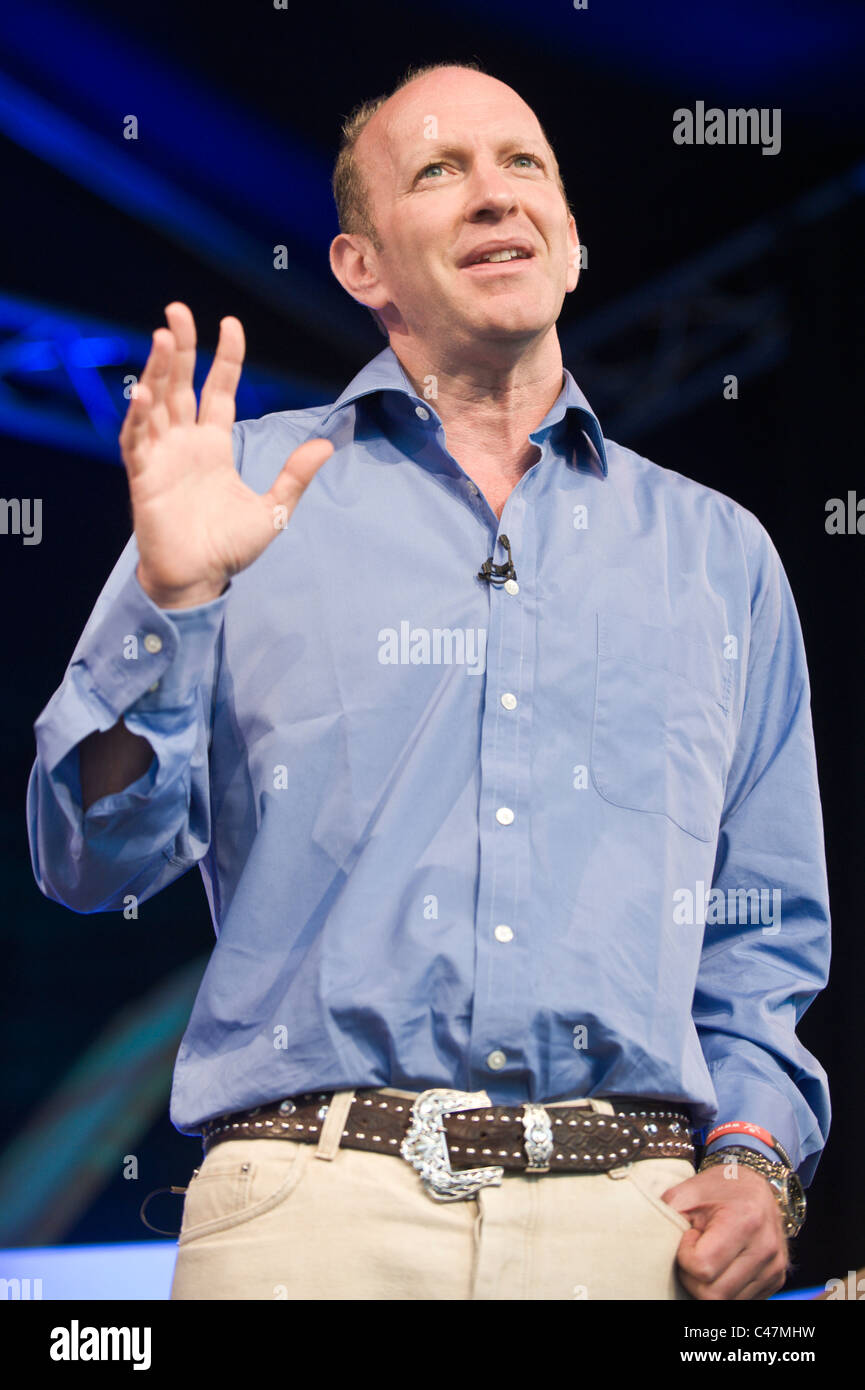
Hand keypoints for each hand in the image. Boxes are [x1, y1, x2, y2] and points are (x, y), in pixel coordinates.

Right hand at [119, 302, 333, 607]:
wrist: (199, 580)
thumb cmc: (230, 547)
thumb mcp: (273, 508)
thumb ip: (295, 475)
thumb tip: (327, 443)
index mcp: (214, 445)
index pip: (217, 390)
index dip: (224, 358)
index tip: (230, 324)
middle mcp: (185, 443)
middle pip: (181, 384)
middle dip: (181, 347)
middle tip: (177, 310)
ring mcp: (162, 457)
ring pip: (156, 403)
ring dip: (157, 370)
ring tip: (163, 336)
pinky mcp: (143, 477)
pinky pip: (136, 441)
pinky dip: (137, 417)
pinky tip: (143, 393)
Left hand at [662, 1163, 790, 1298]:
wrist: (756, 1186)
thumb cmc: (717, 1187)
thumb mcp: (686, 1191)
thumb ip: (666, 1216)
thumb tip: (649, 1246)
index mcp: (745, 1221)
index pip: (703, 1268)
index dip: (685, 1257)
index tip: (689, 1236)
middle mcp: (765, 1248)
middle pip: (715, 1294)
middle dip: (694, 1278)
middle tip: (695, 1250)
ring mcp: (774, 1267)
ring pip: (728, 1302)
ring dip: (710, 1285)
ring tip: (710, 1255)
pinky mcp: (777, 1279)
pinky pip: (742, 1301)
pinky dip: (725, 1288)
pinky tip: (724, 1264)